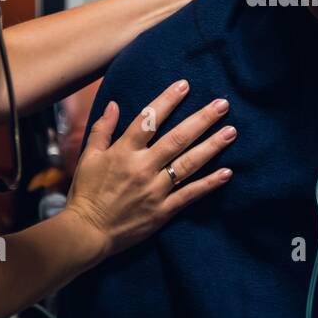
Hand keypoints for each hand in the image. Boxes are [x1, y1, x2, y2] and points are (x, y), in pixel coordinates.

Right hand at [65, 80, 235, 258]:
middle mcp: (142, 167)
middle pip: (177, 138)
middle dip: (202, 119)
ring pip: (188, 163)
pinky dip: (209, 183)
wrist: (86, 232)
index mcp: (123, 152)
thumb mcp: (88, 157)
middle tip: (223, 104)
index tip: (185, 84)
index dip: (167, 100)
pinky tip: (227, 172)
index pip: (149, 119)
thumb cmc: (85, 193)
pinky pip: (190, 194)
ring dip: (212, 146)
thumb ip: (102, 130)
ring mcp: (155, 190)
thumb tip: (113, 104)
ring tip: (231, 131)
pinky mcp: (162, 211)